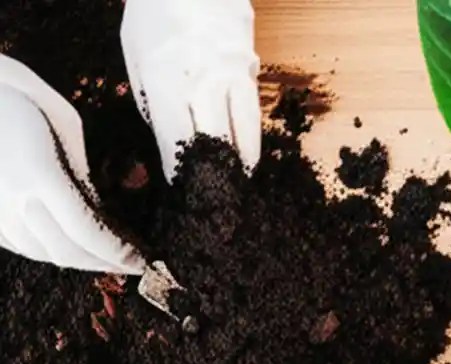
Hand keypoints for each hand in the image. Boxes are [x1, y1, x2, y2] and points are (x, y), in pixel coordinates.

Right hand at [0, 56, 142, 273]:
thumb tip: (102, 215)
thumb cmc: (17, 92)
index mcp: (39, 173)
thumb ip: (81, 174)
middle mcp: (9, 198)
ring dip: (76, 259)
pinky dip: (45, 249)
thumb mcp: (65, 125)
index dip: (119, 254)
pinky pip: (15, 244)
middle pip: (65, 252)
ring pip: (39, 254)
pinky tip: (65, 242)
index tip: (144, 261)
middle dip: (103, 263)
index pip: (87, 233)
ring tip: (103, 256)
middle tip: (131, 263)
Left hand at [121, 0, 260, 180]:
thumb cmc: (156, 15)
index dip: (180, 169)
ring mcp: (232, 75)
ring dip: (243, 161)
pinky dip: (251, 134)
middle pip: (215, 142)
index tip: (182, 188)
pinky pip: (252, 110)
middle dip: (215, 174)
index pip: (176, 139)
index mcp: (166, 79)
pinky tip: (248, 150)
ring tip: (240, 180)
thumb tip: (170, 137)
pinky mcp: (250, 68)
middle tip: (215, 196)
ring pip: (243, 131)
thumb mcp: (137, 54)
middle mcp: (203, 81)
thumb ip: (152, 98)